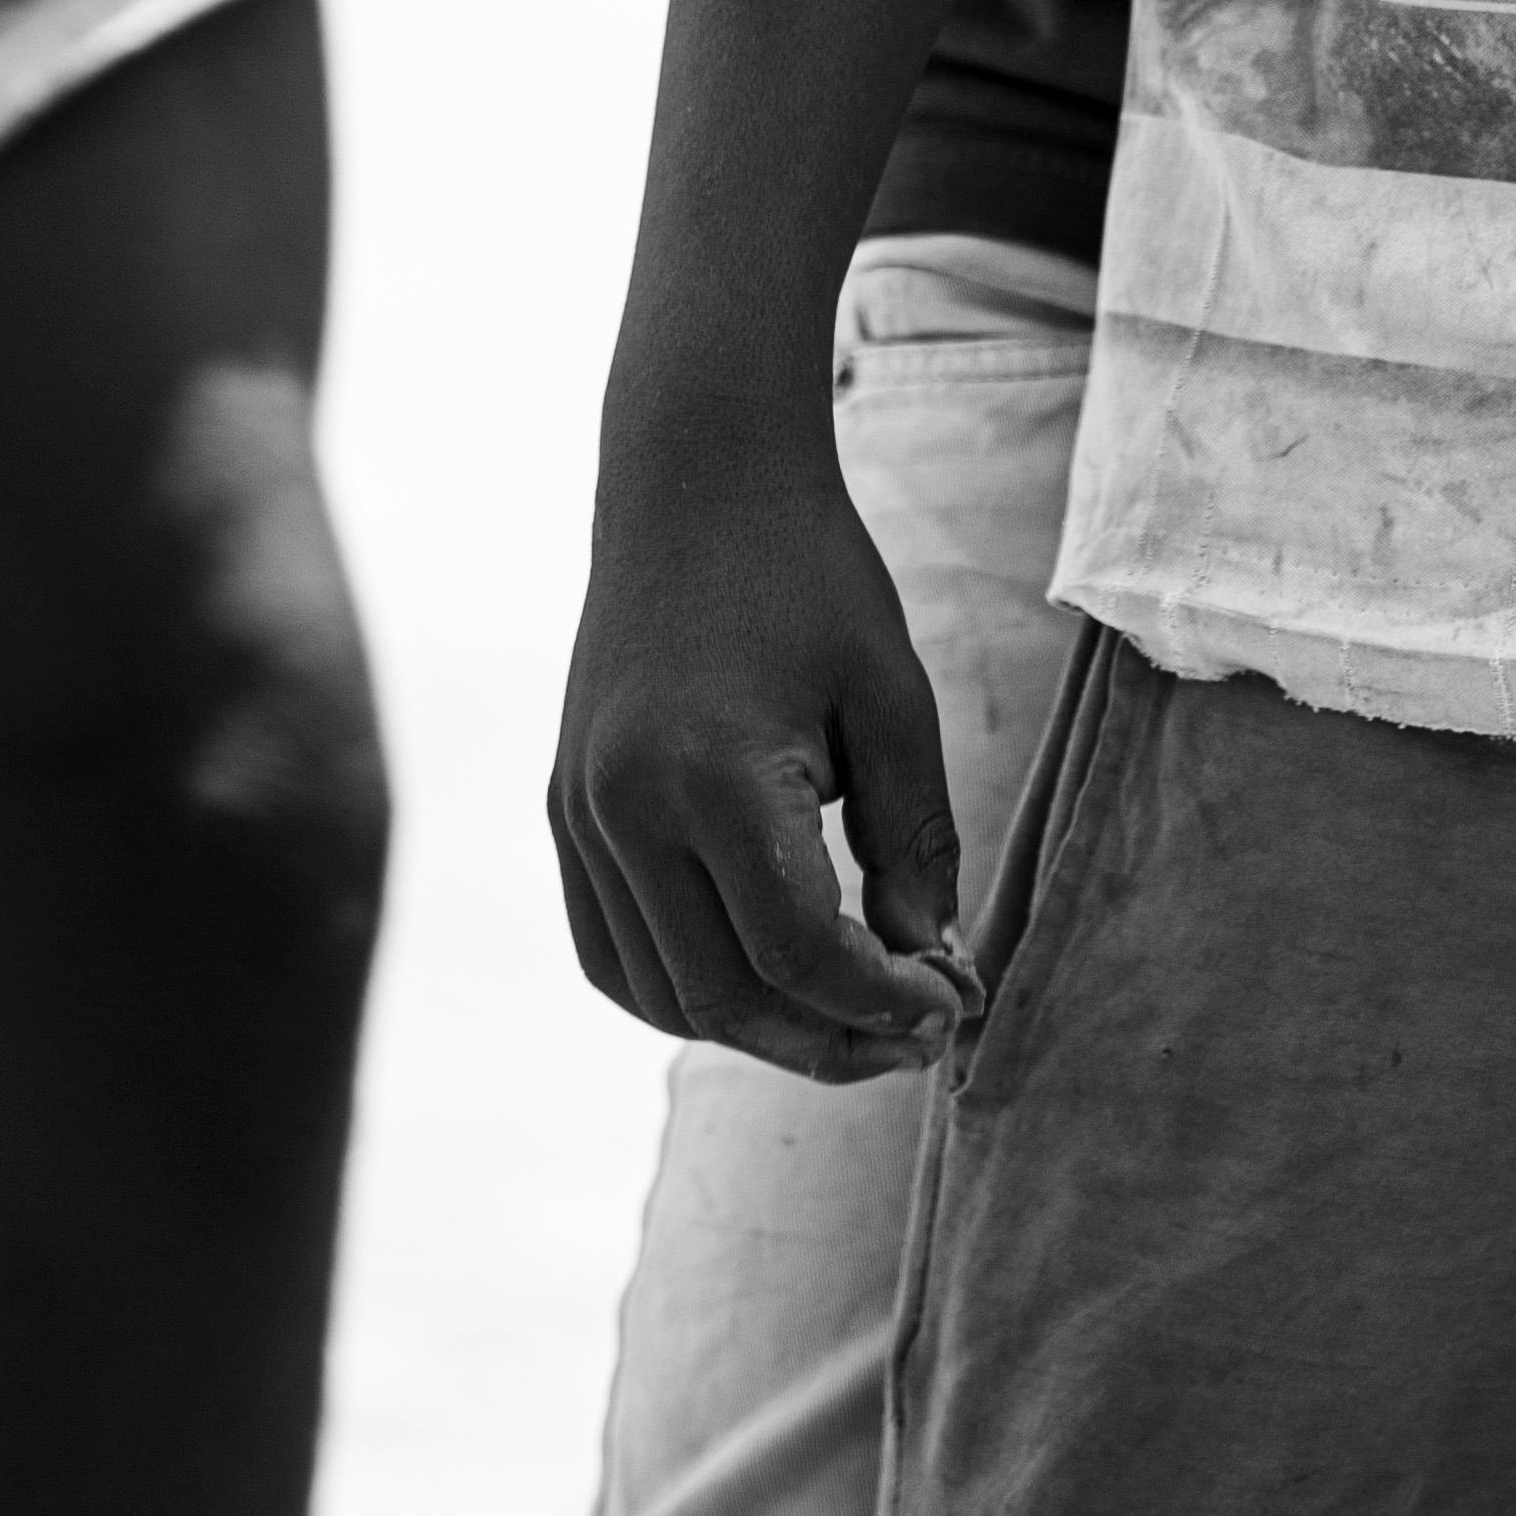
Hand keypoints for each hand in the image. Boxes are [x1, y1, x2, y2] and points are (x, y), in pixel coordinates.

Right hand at [551, 392, 974, 1079]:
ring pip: (660, 996)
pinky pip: (610, 951)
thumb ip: (915, 840)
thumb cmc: (809, 571)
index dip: (882, 1003)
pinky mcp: (563, 809)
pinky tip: (757, 980)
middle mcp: (623, 811)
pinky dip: (680, 993)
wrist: (694, 474)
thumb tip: (930, 964)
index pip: (798, 953)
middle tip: (915, 1036)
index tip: (953, 1004)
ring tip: (847, 1016)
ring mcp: (578, 815)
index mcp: (710, 776)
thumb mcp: (891, 693)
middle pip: (724, 1000)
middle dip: (829, 1040)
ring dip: (757, 1031)